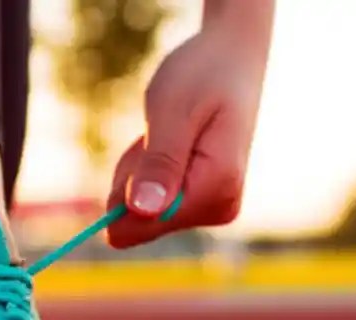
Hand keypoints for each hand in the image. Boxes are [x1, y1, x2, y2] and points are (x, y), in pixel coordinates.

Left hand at [107, 5, 271, 247]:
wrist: (231, 60)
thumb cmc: (203, 76)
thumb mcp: (172, 111)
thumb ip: (159, 163)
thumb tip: (142, 210)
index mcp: (217, 188)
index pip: (143, 224)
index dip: (124, 192)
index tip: (145, 147)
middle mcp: (219, 208)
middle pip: (138, 221)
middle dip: (133, 177)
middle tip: (158, 133)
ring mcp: (211, 207)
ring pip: (139, 210)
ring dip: (138, 169)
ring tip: (168, 131)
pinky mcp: (201, 202)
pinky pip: (149, 199)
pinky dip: (146, 170)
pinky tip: (171, 141)